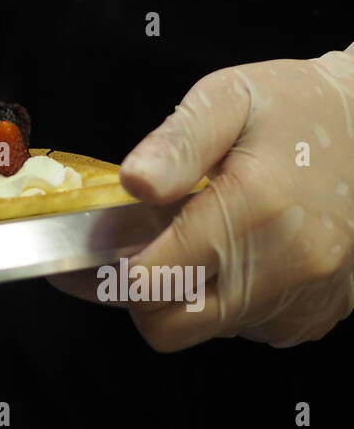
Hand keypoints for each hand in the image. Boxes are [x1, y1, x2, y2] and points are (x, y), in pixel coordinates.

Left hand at [112, 47, 353, 349]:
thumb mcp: (231, 98)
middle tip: (148, 252)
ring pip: (205, 330)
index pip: (148, 283)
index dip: (114, 269)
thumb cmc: (297, 109)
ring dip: (187, 298)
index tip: (113, 244)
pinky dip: (228, 302)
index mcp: (255, 210)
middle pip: (168, 325)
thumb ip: (178, 143)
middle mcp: (286, 266)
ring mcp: (304, 298)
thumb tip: (134, 183)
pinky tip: (240, 257)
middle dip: (143, 295)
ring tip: (202, 244)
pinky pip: (245, 329)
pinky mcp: (314, 316)